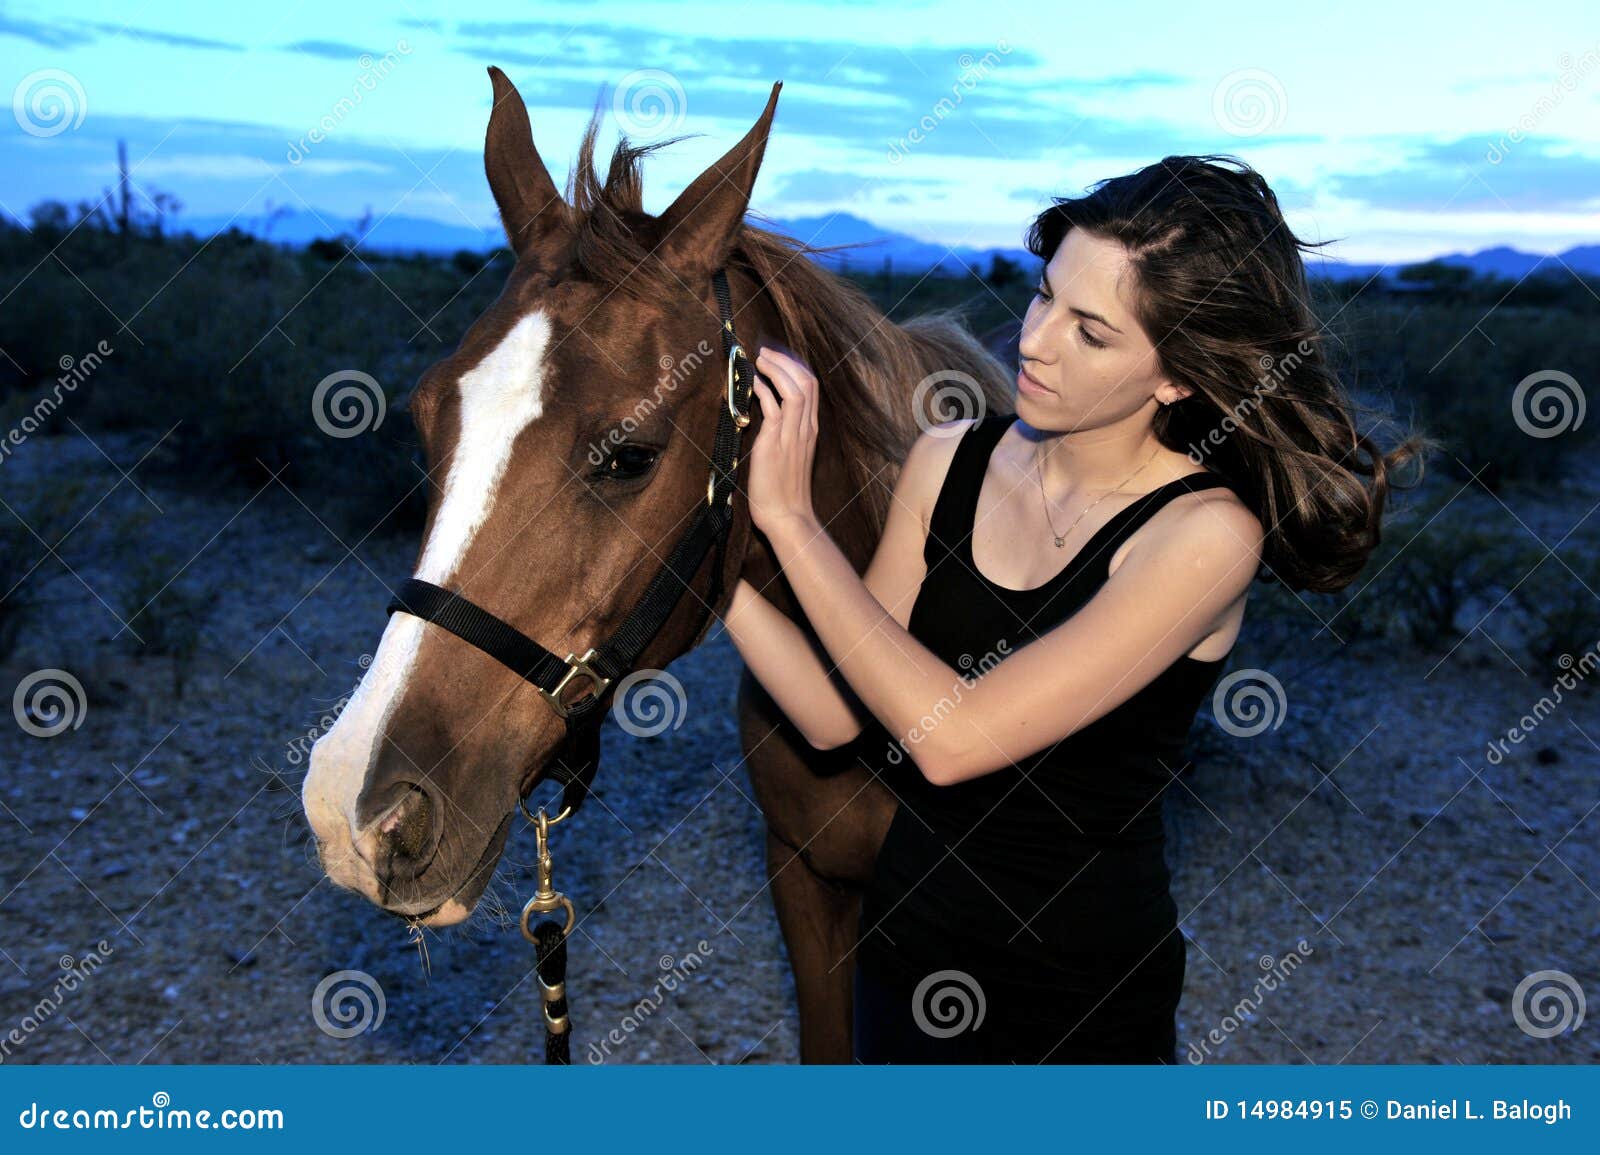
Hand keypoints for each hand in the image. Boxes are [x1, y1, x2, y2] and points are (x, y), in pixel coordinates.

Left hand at [747, 343, 820, 536]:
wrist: (787, 516)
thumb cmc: (785, 490)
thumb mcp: (791, 455)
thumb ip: (785, 432)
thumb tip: (771, 413)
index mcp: (811, 430)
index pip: (811, 387)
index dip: (794, 367)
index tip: (777, 358)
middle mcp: (805, 429)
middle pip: (806, 382)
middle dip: (785, 361)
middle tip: (765, 353)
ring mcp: (792, 435)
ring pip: (794, 389)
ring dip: (776, 369)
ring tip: (759, 360)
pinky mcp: (775, 443)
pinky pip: (774, 408)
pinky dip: (764, 390)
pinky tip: (753, 383)